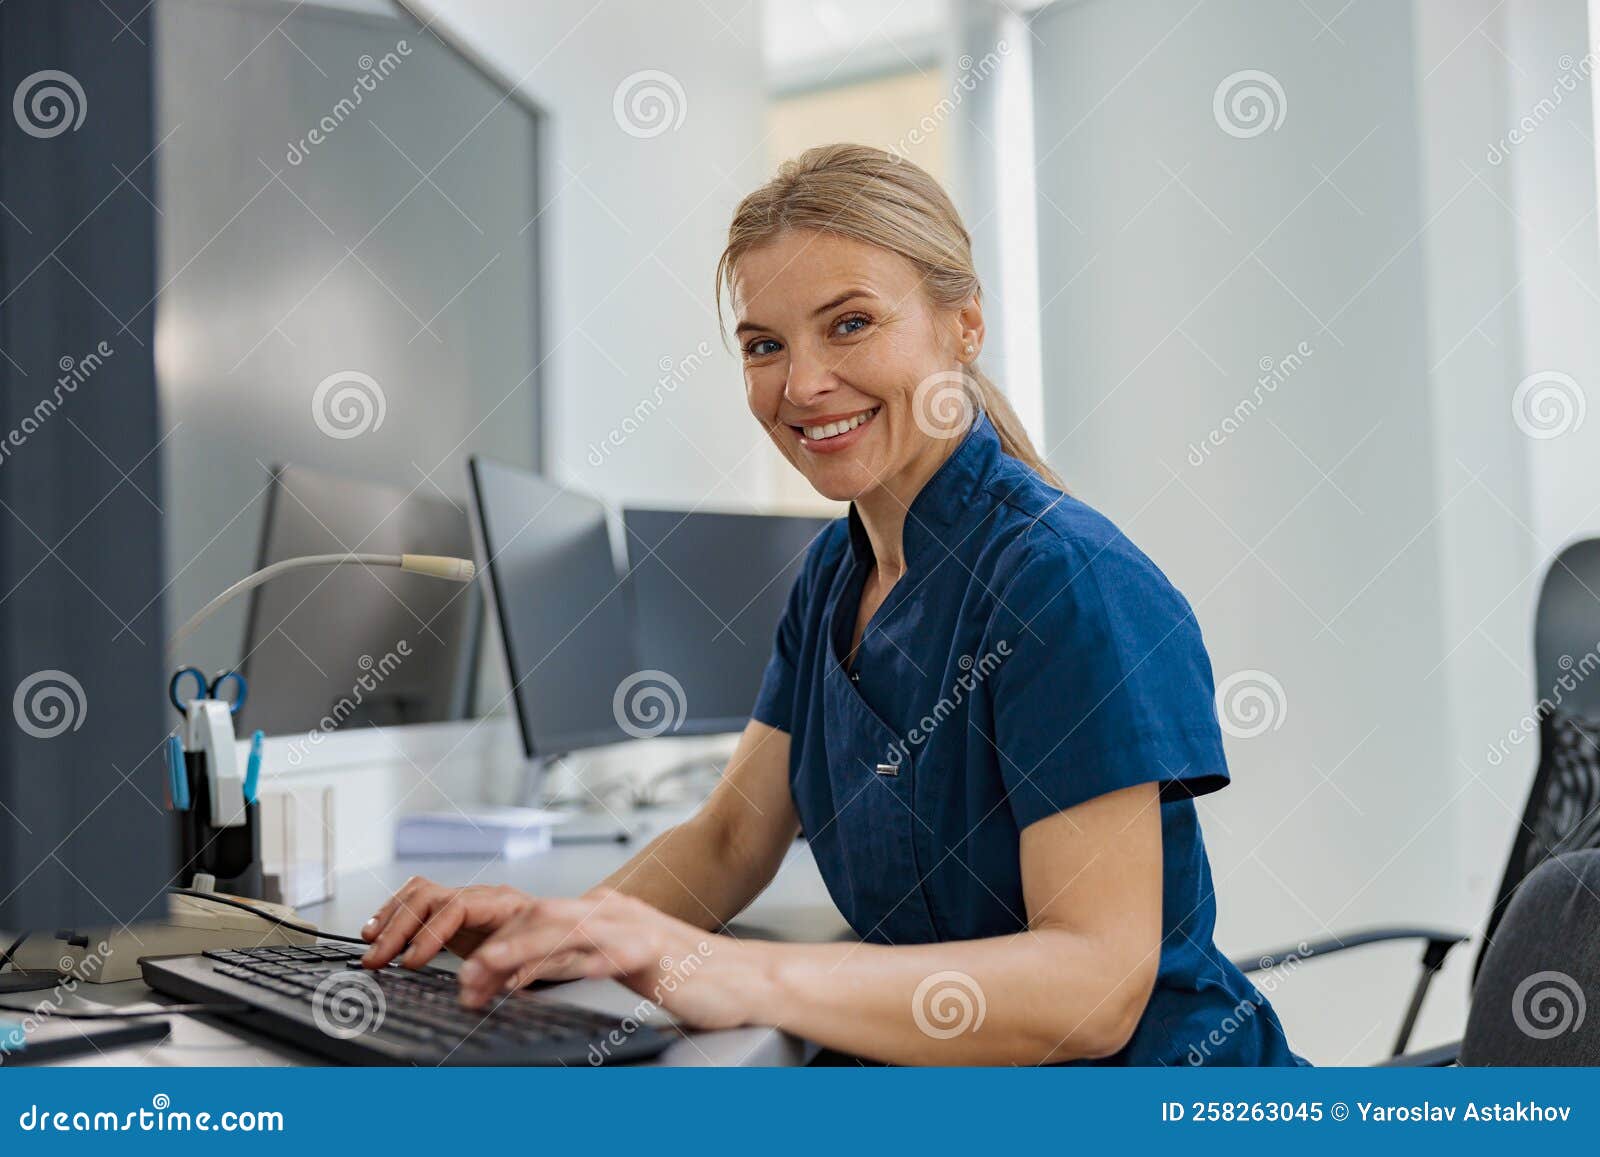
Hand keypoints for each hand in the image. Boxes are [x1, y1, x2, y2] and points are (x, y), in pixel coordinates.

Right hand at [359, 877, 588, 982]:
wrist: (573, 926)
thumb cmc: (562, 942)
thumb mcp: (545, 961)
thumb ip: (510, 974)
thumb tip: (472, 991)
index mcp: (506, 905)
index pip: (457, 909)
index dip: (430, 936)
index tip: (411, 962)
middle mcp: (483, 896)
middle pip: (431, 897)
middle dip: (399, 929)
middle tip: (378, 959)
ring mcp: (469, 900)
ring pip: (421, 893)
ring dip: (391, 918)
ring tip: (370, 943)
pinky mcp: (457, 911)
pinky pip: (419, 900)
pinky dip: (394, 913)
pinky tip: (377, 930)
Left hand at [457, 887, 767, 1029]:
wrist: (746, 979)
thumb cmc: (689, 974)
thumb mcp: (623, 961)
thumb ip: (583, 957)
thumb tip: (535, 970)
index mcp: (603, 911)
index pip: (536, 917)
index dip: (496, 941)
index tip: (467, 973)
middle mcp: (612, 910)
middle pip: (538, 917)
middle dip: (494, 946)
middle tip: (463, 979)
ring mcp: (631, 927)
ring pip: (560, 931)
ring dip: (516, 955)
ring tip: (483, 976)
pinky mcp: (650, 949)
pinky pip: (600, 954)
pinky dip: (569, 966)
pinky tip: (542, 980)